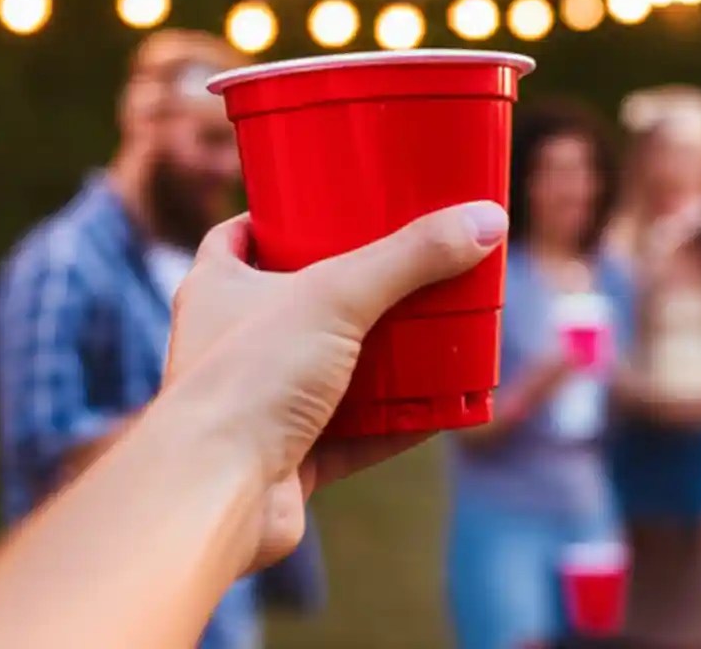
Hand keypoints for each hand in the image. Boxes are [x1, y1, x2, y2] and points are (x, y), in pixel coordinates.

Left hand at [162, 201, 506, 570]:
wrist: (215, 494)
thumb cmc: (248, 380)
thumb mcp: (336, 296)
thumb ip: (411, 257)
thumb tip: (485, 221)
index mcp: (219, 289)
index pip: (243, 237)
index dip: (284, 219)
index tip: (334, 207)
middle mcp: (234, 345)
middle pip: (302, 305)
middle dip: (356, 291)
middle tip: (409, 270)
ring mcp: (262, 405)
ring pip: (333, 373)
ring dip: (383, 361)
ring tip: (437, 333)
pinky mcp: (291, 459)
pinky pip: (355, 435)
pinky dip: (396, 423)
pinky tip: (440, 409)